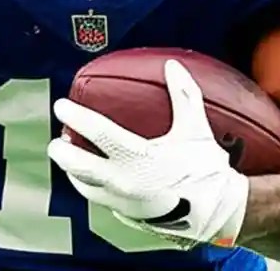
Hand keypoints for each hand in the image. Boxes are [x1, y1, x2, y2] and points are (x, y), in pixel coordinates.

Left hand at [47, 59, 249, 249]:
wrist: (221, 214)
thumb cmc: (206, 169)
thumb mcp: (196, 129)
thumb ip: (184, 94)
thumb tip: (172, 65)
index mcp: (138, 158)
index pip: (97, 133)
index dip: (76, 116)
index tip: (61, 106)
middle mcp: (124, 182)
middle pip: (78, 166)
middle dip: (61, 151)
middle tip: (59, 138)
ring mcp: (123, 202)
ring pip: (83, 186)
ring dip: (72, 171)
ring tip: (69, 155)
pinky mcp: (127, 215)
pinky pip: (98, 198)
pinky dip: (89, 185)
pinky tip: (90, 176)